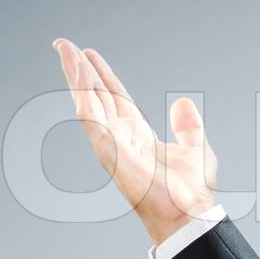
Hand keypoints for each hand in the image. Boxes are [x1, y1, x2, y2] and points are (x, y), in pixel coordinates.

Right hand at [51, 38, 218, 245]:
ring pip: (88, 102)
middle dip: (79, 69)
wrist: (189, 214)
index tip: (88, 53)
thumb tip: (183, 102)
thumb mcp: (196, 148)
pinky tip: (76, 77)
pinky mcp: (110, 151)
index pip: (113, 96)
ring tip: (65, 51)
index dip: (100, 74)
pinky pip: (92, 119)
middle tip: (63, 44)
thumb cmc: (190, 192)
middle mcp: (119, 136)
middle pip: (95, 94)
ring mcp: (111, 143)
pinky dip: (83, 97)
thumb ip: (188, 126)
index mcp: (136, 133)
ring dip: (76, 76)